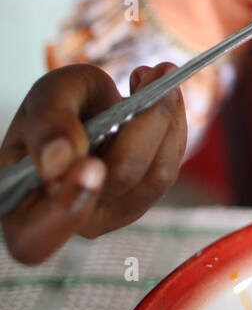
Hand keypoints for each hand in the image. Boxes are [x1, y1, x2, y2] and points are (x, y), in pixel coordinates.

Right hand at [0, 62, 186, 265]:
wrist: (79, 108)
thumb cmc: (54, 107)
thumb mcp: (44, 99)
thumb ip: (48, 125)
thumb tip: (58, 162)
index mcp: (21, 210)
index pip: (36, 238)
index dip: (64, 211)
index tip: (89, 163)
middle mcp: (67, 223)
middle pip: (117, 183)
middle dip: (142, 124)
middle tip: (147, 73)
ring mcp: (108, 214)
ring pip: (154, 176)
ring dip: (165, 118)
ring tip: (155, 72)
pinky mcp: (141, 199)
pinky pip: (168, 166)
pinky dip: (172, 124)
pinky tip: (161, 94)